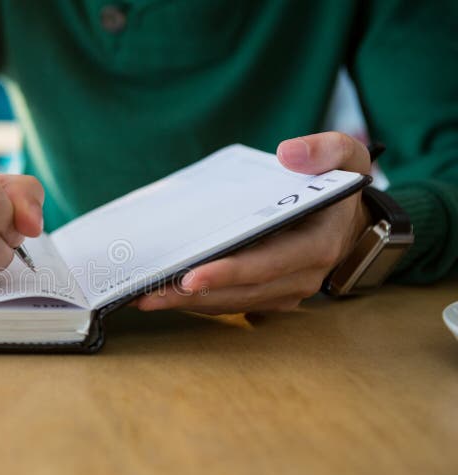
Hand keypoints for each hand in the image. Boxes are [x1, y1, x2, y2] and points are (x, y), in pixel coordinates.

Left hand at [134, 132, 372, 313]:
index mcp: (318, 244)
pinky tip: (164, 293)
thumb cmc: (339, 186)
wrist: (351, 221)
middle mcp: (302, 276)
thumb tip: (288, 152)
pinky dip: (198, 301)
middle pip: (240, 291)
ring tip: (144, 297)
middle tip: (148, 294)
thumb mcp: (347, 156)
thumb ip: (325, 149)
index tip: (190, 276)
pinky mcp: (269, 295)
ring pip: (231, 302)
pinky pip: (231, 302)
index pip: (267, 264)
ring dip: (188, 303)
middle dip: (193, 295)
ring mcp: (285, 291)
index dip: (228, 272)